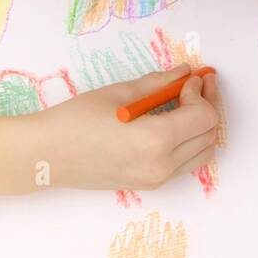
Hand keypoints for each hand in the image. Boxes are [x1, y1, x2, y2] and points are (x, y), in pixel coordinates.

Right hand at [0, 68, 219, 196]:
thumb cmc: (77, 120)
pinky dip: (189, 143)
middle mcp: (163, 165)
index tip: (188, 79)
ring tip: (186, 104)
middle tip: (195, 85)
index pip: (204, 117)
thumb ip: (159, 83)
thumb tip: (185, 72)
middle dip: (207, 107)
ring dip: (201, 127)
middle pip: (209, 136)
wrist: (49, 156)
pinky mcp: (151, 185)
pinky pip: (185, 163)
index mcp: (156, 140)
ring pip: (202, 153)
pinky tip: (174, 124)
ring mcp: (158, 179)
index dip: (202, 94)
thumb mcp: (120, 93)